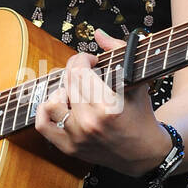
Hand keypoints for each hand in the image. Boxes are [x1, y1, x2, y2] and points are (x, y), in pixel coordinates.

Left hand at [34, 28, 172, 175]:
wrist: (144, 153)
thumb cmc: (142, 115)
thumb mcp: (138, 81)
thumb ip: (120, 52)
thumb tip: (98, 34)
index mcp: (109, 107)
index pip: (78, 71)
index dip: (83, 59)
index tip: (91, 61)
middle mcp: (90, 123)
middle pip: (67, 83)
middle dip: (75, 72)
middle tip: (86, 74)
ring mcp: (77, 137)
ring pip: (53, 101)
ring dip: (63, 91)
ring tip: (76, 92)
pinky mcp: (69, 148)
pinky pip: (43, 124)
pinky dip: (46, 110)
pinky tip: (60, 104)